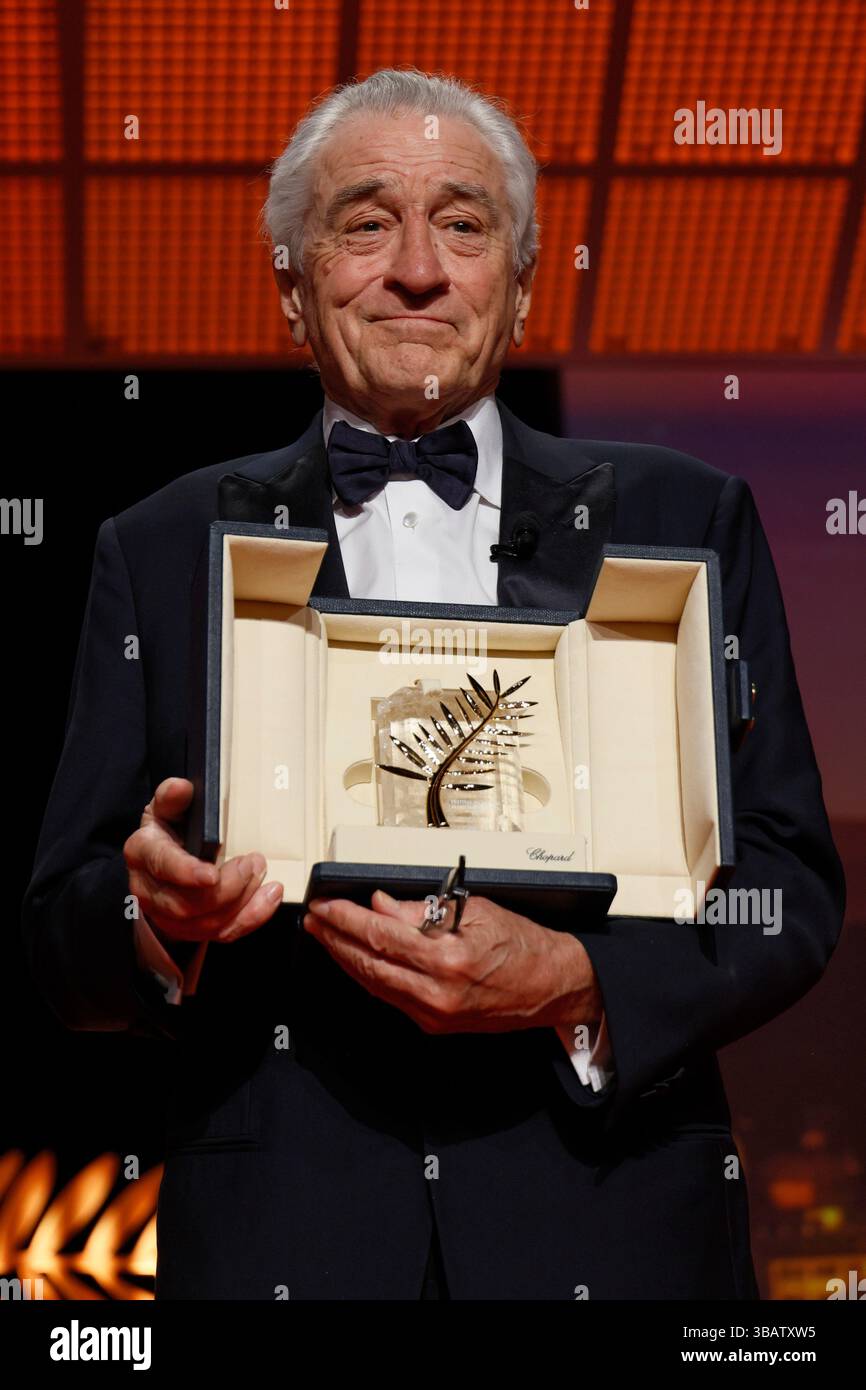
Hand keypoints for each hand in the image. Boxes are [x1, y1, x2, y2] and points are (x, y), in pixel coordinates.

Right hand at [123, 777, 283, 943]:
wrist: (159, 859)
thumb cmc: (169, 828)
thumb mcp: (167, 808)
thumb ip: (173, 797)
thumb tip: (179, 787)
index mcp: (142, 852)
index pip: (162, 866)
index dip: (186, 872)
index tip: (212, 874)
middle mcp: (148, 889)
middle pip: (187, 904)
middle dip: (229, 887)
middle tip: (254, 861)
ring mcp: (166, 915)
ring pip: (207, 923)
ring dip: (243, 901)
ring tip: (262, 874)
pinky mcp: (188, 930)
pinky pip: (222, 934)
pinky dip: (251, 918)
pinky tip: (268, 897)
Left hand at [302, 890, 600, 1034]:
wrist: (554, 987)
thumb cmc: (524, 945)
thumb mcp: (477, 911)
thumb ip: (423, 910)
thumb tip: (381, 904)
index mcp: (448, 960)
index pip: (381, 935)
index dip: (346, 919)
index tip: (325, 905)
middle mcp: (437, 993)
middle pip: (369, 964)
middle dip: (335, 939)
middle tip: (313, 919)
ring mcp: (434, 1014)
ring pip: (374, 984)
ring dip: (344, 959)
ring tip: (324, 936)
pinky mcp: (435, 1024)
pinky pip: (390, 997)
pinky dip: (368, 976)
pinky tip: (355, 959)